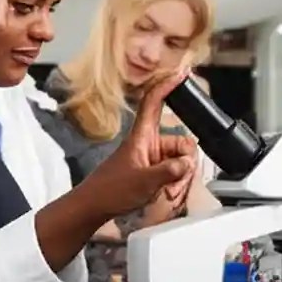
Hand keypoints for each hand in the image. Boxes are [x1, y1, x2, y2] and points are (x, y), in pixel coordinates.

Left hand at [80, 71, 196, 217]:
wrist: (94, 207)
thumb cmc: (109, 190)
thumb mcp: (144, 182)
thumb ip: (170, 171)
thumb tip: (187, 163)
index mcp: (142, 136)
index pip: (155, 101)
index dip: (167, 85)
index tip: (182, 74)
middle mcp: (149, 144)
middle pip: (181, 142)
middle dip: (184, 165)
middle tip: (175, 183)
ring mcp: (152, 159)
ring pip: (180, 162)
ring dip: (180, 179)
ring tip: (168, 193)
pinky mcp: (153, 173)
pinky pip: (174, 174)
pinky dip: (175, 185)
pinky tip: (168, 195)